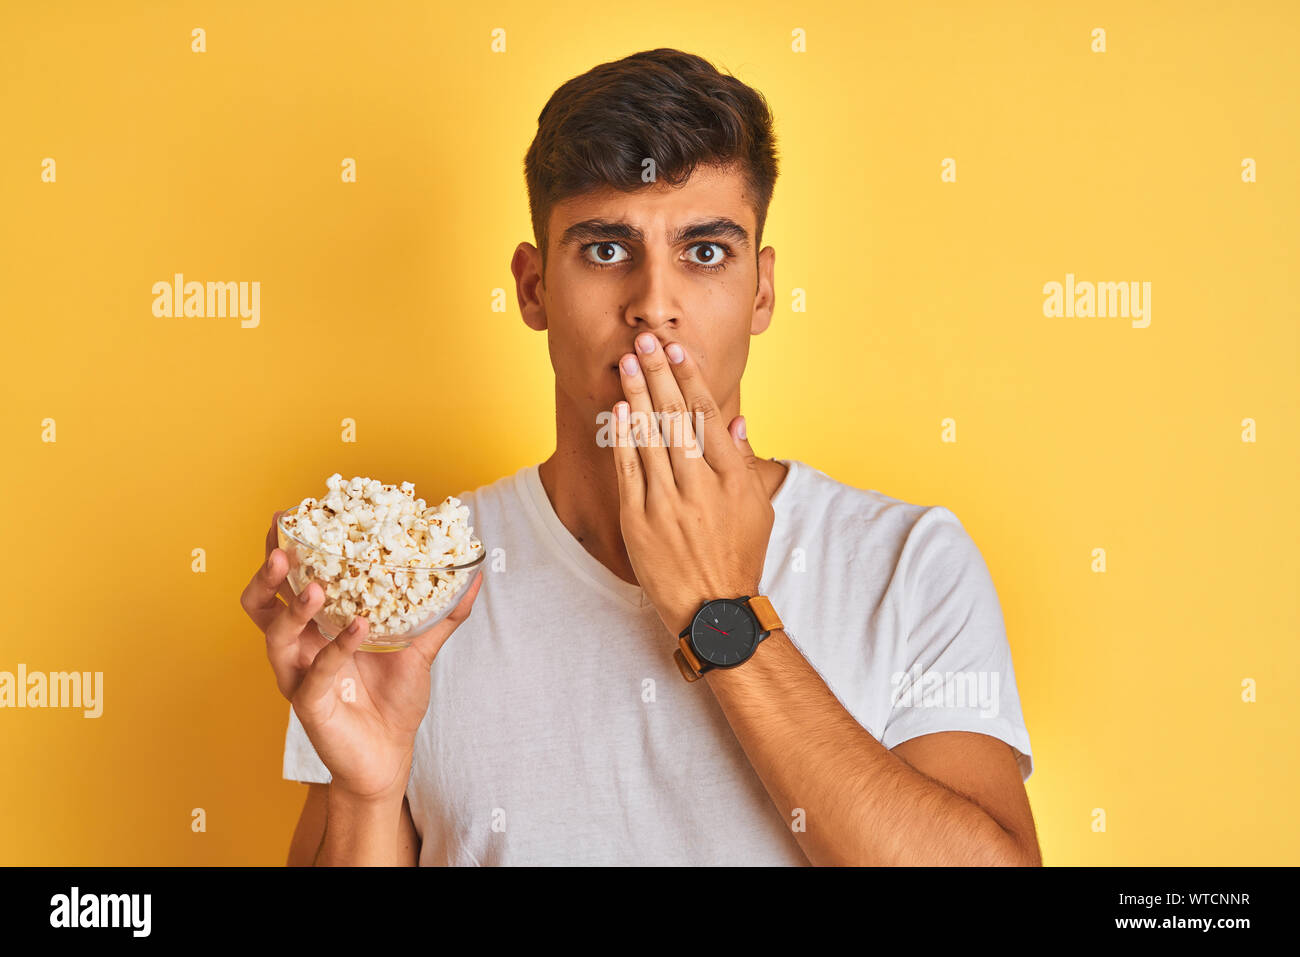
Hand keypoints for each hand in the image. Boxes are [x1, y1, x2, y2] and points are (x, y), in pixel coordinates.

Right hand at [240, 510, 483, 801]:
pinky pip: (315, 673)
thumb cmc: (393, 701)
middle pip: (259, 605)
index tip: (286, 517)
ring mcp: (298, 675)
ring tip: (317, 587)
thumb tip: (474, 576)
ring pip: (275, 636)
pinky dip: (337, 647)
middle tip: (283, 550)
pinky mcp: (309, 704)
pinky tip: (360, 626)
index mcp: (314, 627)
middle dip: (266, 574)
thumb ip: (443, 614)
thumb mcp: (420, 649)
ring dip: (294, 608)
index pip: (285, 583)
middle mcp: (298, 647)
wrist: (390, 755)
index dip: (279, 551)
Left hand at [610, 331, 774, 637]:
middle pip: (675, 418)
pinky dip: (623, 438)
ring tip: (627, 363)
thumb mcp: (757, 508)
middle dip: (659, 375)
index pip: (707, 417)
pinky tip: (619, 410)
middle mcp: (700, 486)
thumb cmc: (738, 557)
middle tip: (646, 341)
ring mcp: (667, 503)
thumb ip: (745, 462)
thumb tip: (736, 420)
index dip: (690, 380)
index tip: (678, 351)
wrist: (712, 610)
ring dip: (637, 395)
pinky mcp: (639, 521)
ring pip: (650, 438)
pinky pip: (629, 470)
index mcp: (732, 479)